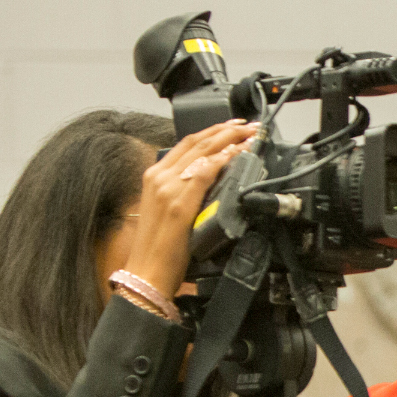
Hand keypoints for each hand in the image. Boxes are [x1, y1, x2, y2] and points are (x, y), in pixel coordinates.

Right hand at [121, 120, 259, 298]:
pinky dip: (223, 160)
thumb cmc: (160, 248)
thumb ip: (185, 192)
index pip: (186, 145)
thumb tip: (212, 181)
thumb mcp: (170, 210)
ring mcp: (167, 188)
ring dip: (229, 140)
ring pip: (202, 152)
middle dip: (225, 130)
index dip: (212, 132)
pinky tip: (238, 153)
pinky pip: (204, 173)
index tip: (232, 126)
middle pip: (196, 142)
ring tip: (249, 134)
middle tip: (247, 125)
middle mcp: (159, 177)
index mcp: (155, 176)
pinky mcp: (179, 203)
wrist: (147, 271)